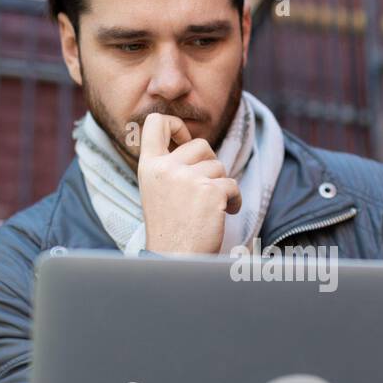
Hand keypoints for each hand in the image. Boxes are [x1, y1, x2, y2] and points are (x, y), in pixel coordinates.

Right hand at [137, 112, 240, 254]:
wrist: (174, 259)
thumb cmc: (169, 230)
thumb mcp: (156, 191)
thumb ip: (168, 167)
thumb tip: (194, 146)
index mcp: (149, 167)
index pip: (155, 123)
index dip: (176, 125)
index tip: (184, 140)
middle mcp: (166, 168)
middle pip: (201, 145)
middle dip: (210, 164)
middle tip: (206, 188)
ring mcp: (188, 178)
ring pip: (219, 167)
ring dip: (222, 186)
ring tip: (211, 208)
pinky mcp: (210, 191)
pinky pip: (233, 185)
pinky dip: (233, 200)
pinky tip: (224, 214)